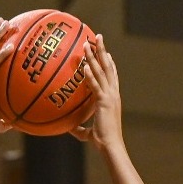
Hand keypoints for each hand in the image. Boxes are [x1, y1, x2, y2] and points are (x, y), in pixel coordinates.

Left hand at [70, 34, 122, 148]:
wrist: (111, 146)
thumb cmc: (102, 141)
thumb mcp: (88, 133)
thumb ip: (80, 129)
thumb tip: (69, 128)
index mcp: (112, 98)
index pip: (112, 76)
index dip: (109, 63)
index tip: (106, 52)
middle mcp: (113, 93)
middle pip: (108, 67)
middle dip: (102, 51)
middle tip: (98, 37)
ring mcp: (110, 96)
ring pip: (102, 71)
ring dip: (95, 56)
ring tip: (88, 43)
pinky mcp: (104, 102)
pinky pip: (95, 85)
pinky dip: (90, 75)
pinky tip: (85, 65)